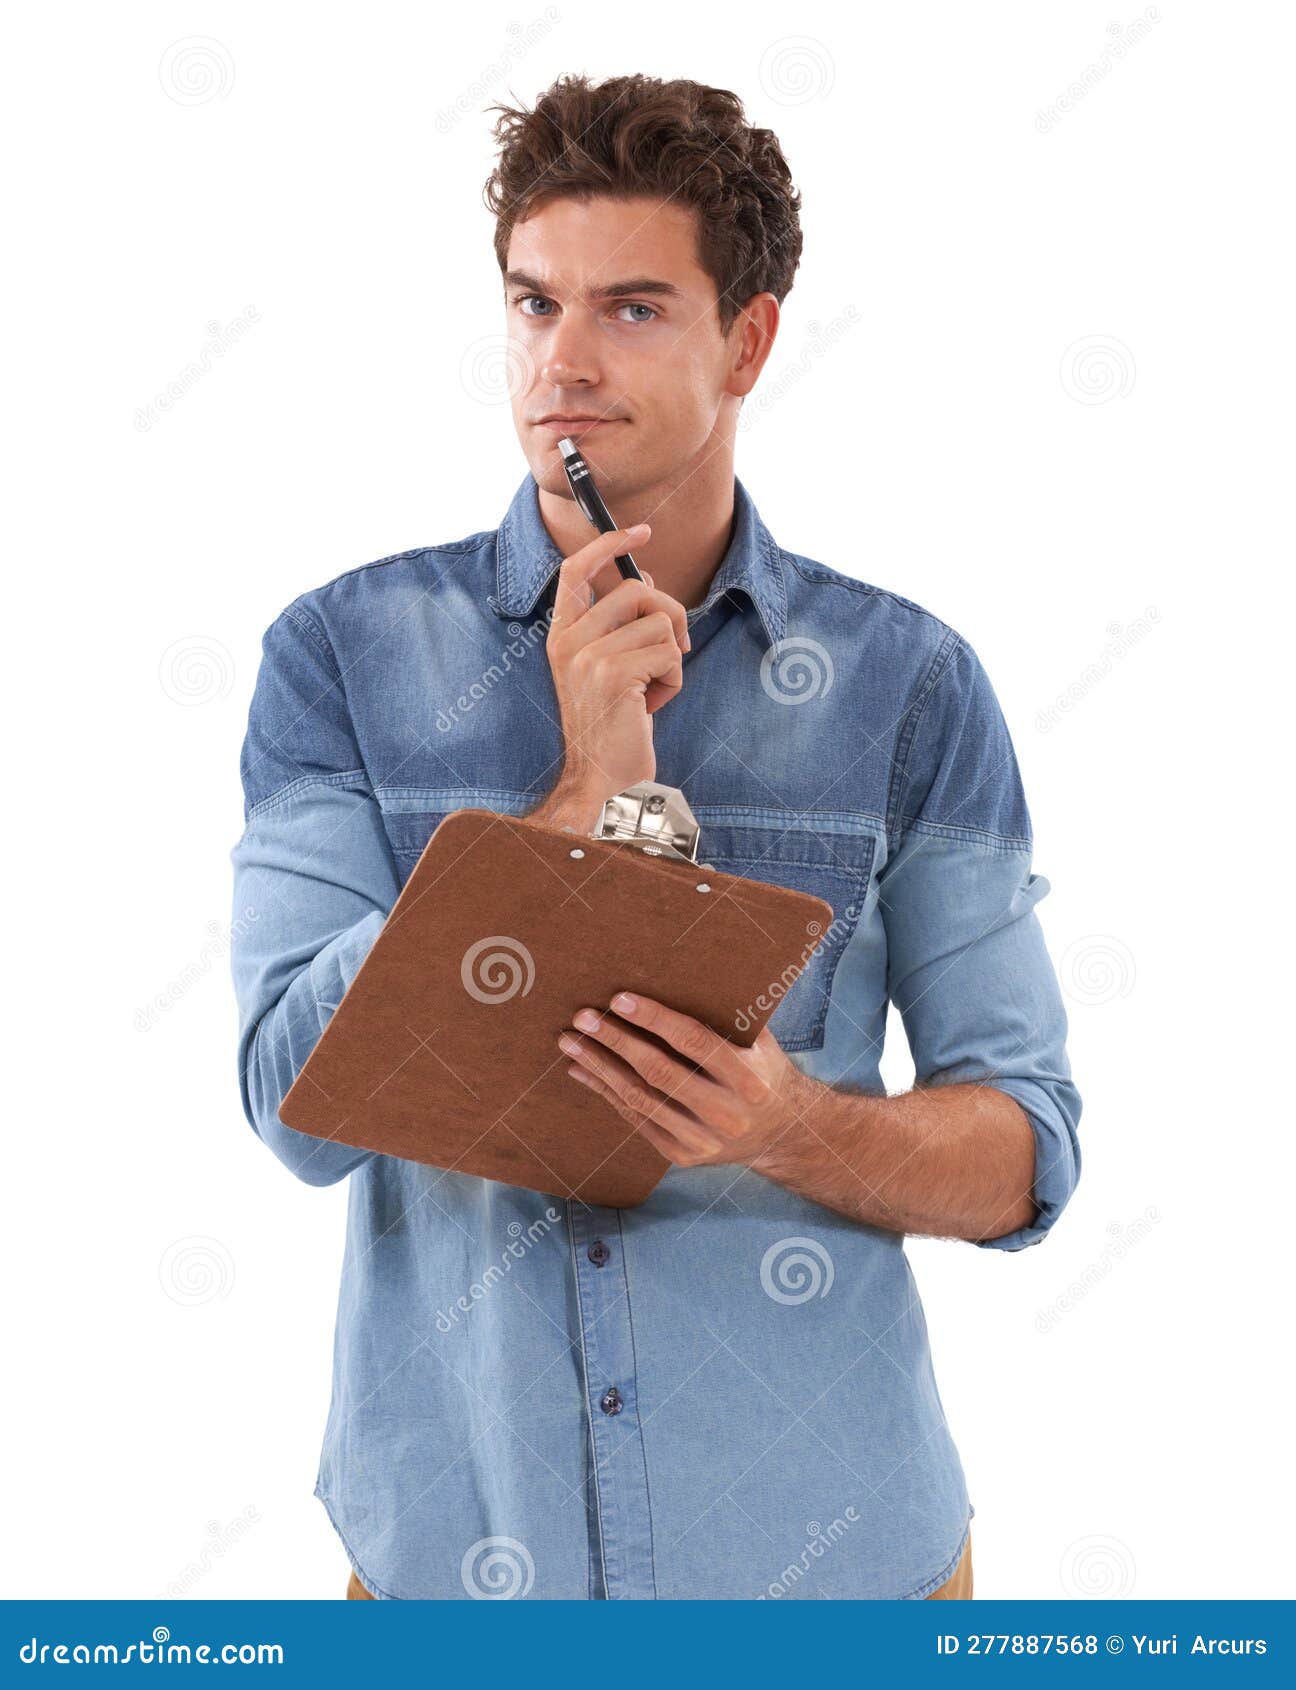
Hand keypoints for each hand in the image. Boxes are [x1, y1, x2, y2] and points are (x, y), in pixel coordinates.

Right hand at [546, 525, 690, 802]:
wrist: (604, 777)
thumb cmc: (614, 723)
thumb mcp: (606, 667)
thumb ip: (616, 626)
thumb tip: (645, 582)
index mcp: (561, 636)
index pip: (576, 570)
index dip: (608, 544)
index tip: (641, 531)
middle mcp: (568, 642)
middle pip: (635, 590)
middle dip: (669, 616)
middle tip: (670, 652)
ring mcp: (588, 658)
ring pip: (659, 623)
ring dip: (670, 659)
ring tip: (650, 690)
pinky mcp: (614, 675)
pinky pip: (668, 654)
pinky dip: (673, 680)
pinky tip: (652, 705)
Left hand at [555, 991, 813, 1169]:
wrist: (781, 1133)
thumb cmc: (763, 1070)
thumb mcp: (759, 1042)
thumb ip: (726, 1015)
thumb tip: (674, 972)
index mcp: (749, 1078)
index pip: (694, 1042)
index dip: (654, 1018)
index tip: (619, 998)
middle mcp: (727, 1113)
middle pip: (659, 1072)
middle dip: (615, 1041)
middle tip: (583, 1017)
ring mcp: (704, 1139)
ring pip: (640, 1099)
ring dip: (599, 1067)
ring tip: (571, 1042)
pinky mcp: (683, 1156)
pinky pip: (636, 1119)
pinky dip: (605, 1092)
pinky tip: (582, 1071)